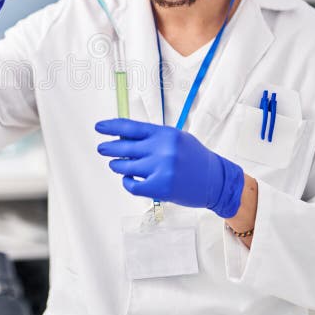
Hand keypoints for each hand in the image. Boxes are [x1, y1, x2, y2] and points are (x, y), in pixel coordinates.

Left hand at [95, 118, 244, 217]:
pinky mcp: (160, 188)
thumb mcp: (175, 139)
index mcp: (165, 134)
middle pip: (123, 147)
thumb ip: (152, 137)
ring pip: (124, 167)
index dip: (111, 127)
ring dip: (117, 165)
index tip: (99, 127)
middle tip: (102, 148)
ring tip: (117, 165)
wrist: (215, 180)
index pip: (131, 128)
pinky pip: (132, 185)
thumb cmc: (194, 158)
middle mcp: (162, 150)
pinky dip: (127, 182)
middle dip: (108, 147)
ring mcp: (161, 169)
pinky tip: (130, 178)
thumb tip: (123, 136)